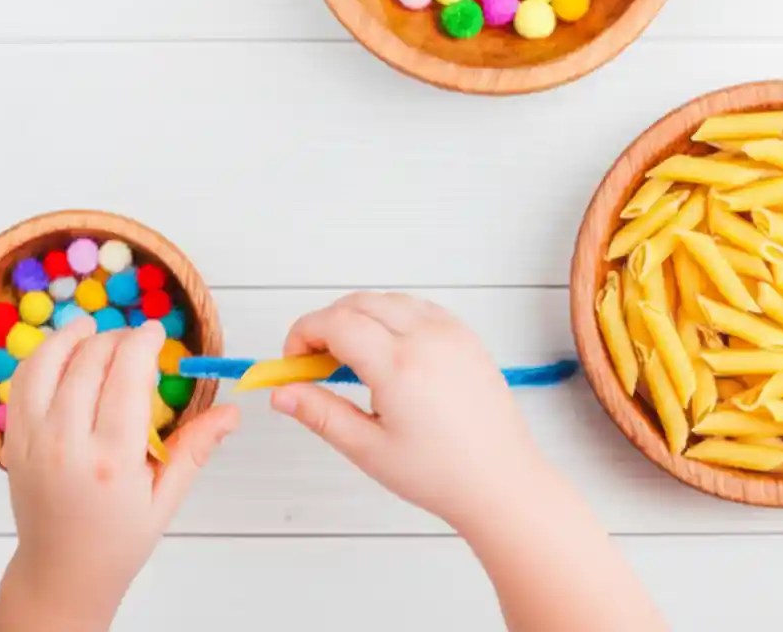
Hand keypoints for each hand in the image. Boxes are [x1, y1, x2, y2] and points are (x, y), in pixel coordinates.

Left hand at [0, 317, 239, 629]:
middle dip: (114, 339)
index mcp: (111, 459)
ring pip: (45, 366)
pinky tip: (61, 353)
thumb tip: (232, 412)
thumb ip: (196, 448)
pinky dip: (40, 360)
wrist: (62, 571)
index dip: (142, 343)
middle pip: (88, 364)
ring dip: (69, 339)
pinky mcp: (12, 443)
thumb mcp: (166, 498)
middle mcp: (66, 445)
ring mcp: (32, 442)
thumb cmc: (119, 539)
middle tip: (135, 336)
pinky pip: (21, 385)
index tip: (156, 331)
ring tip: (90, 327)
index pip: (126, 377)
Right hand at [269, 292, 547, 526]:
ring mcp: (452, 333)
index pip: (335, 322)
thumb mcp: (368, 448)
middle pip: (358, 303)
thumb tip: (281, 392)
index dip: (303, 335)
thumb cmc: (441, 473)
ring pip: (388, 300)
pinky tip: (386, 355)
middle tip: (315, 365)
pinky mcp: (467, 337)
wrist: (501, 481)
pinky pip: (418, 308)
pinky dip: (392, 318)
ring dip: (359, 318)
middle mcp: (427, 338)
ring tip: (350, 363)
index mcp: (399, 365)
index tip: (294, 362)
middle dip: (327, 325)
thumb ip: (320, 413)